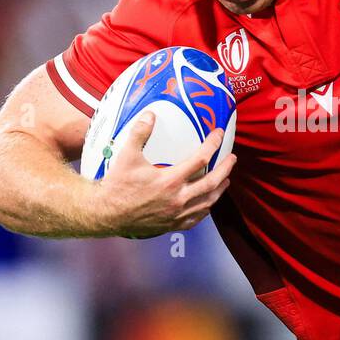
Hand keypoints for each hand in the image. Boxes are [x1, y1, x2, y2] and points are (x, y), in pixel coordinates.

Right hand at [95, 112, 235, 237]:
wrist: (107, 213)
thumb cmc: (117, 185)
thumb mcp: (126, 156)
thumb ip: (139, 133)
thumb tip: (150, 114)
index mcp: (170, 180)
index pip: (200, 160)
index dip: (213, 145)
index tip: (219, 135)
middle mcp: (178, 199)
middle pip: (212, 183)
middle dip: (225, 169)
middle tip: (232, 158)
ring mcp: (177, 214)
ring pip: (207, 202)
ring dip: (219, 190)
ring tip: (226, 179)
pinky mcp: (172, 225)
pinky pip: (196, 218)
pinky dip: (206, 209)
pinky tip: (208, 203)